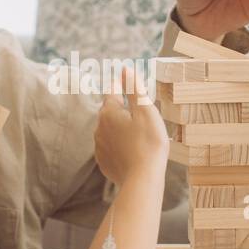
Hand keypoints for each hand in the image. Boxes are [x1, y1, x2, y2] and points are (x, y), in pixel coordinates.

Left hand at [94, 67, 167, 186]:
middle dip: (120, 107)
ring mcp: (100, 147)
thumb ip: (134, 88)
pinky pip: (111, 148)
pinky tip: (130, 148)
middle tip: (134, 105)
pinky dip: (119, 145)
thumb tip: (126, 69)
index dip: (120, 85)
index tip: (123, 80)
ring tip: (135, 129)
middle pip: (109, 112)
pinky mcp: (105, 162)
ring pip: (109, 130)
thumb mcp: (145, 110)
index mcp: (109, 113)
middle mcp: (99, 128)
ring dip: (120, 127)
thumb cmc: (148, 143)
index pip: (112, 92)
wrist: (142, 179)